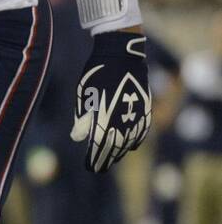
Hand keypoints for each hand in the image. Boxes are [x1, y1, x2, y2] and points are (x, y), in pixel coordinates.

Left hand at [70, 31, 151, 171]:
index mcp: (103, 124)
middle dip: (106, 159)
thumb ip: (82, 120)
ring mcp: (136, 120)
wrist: (122, 56)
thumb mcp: (84, 97)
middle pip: (114, 151)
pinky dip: (134, 140)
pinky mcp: (146, 112)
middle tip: (99, 166)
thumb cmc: (96, 75)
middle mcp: (122, 126)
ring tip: (112, 156)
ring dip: (119, 152)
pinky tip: (130, 144)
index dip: (94, 162)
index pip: (99, 152)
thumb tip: (78, 138)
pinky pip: (141, 133)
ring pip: (128, 144)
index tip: (89, 167)